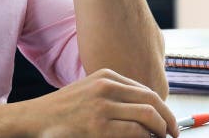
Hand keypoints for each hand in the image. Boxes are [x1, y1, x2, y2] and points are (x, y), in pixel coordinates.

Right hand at [22, 68, 179, 137]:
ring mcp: (103, 106)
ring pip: (148, 116)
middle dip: (169, 119)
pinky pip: (135, 132)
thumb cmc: (63, 110)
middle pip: (153, 101)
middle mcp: (107, 87)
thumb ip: (114, 95)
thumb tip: (145, 111)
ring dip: (161, 130)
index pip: (146, 90)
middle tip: (173, 133)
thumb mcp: (89, 91)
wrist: (35, 119)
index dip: (163, 108)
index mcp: (107, 76)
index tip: (168, 121)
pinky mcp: (99, 126)